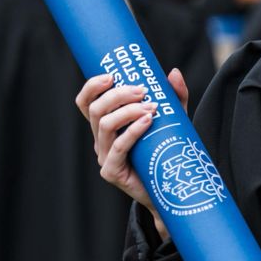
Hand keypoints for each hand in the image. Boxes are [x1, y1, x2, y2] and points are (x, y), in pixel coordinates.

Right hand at [76, 69, 189, 237]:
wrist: (171, 188)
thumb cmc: (167, 150)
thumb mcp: (172, 119)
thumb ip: (173, 97)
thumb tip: (173, 72)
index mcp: (106, 125)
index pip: (86, 102)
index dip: (92, 87)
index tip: (112, 74)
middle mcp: (100, 139)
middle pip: (96, 110)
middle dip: (117, 95)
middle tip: (142, 90)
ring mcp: (104, 156)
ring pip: (104, 126)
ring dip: (127, 111)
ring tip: (151, 107)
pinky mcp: (112, 172)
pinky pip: (117, 148)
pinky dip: (132, 131)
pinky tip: (147, 121)